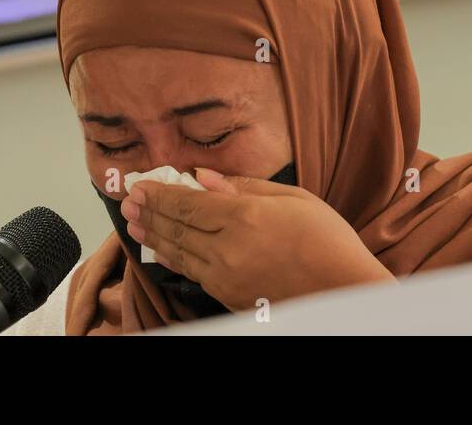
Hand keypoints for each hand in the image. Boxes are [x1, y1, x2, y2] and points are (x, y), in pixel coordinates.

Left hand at [123, 168, 394, 310]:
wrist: (343, 290)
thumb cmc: (327, 240)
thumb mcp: (293, 198)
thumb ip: (244, 186)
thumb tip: (203, 176)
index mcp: (244, 216)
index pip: (187, 202)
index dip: (159, 192)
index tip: (139, 183)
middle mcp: (227, 247)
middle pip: (177, 226)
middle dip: (149, 211)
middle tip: (127, 199)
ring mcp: (225, 276)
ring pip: (178, 252)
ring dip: (153, 235)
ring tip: (134, 222)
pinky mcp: (227, 296)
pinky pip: (191, 273)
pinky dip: (172, 258)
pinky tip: (161, 249)